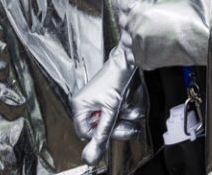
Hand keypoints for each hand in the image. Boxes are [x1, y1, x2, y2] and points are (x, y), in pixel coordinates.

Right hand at [71, 46, 144, 167]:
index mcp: (80, 106)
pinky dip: (123, 109)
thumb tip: (94, 152)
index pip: (85, 132)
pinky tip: (130, 104)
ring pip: (109, 119)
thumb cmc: (116, 78)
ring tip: (131, 110)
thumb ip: (103, 131)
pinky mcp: (108, 97)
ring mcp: (97, 100)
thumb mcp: (111, 108)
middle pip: (98, 126)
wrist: (128, 59)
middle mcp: (85, 103)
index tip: (113, 131)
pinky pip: (114, 110)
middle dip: (115, 125)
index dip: (100, 134)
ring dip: (122, 116)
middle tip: (130, 127)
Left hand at [106, 0, 208, 70]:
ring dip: (135, 29)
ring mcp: (139, 47)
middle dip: (134, 11)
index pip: (121, 0)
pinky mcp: (145, 60)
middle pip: (122, 17)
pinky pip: (132, 52)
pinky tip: (156, 38)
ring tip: (156, 24)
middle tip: (155, 9)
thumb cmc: (193, 13)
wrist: (208, 36)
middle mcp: (134, 30)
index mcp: (137, 10)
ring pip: (125, 35)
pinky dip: (139, 45)